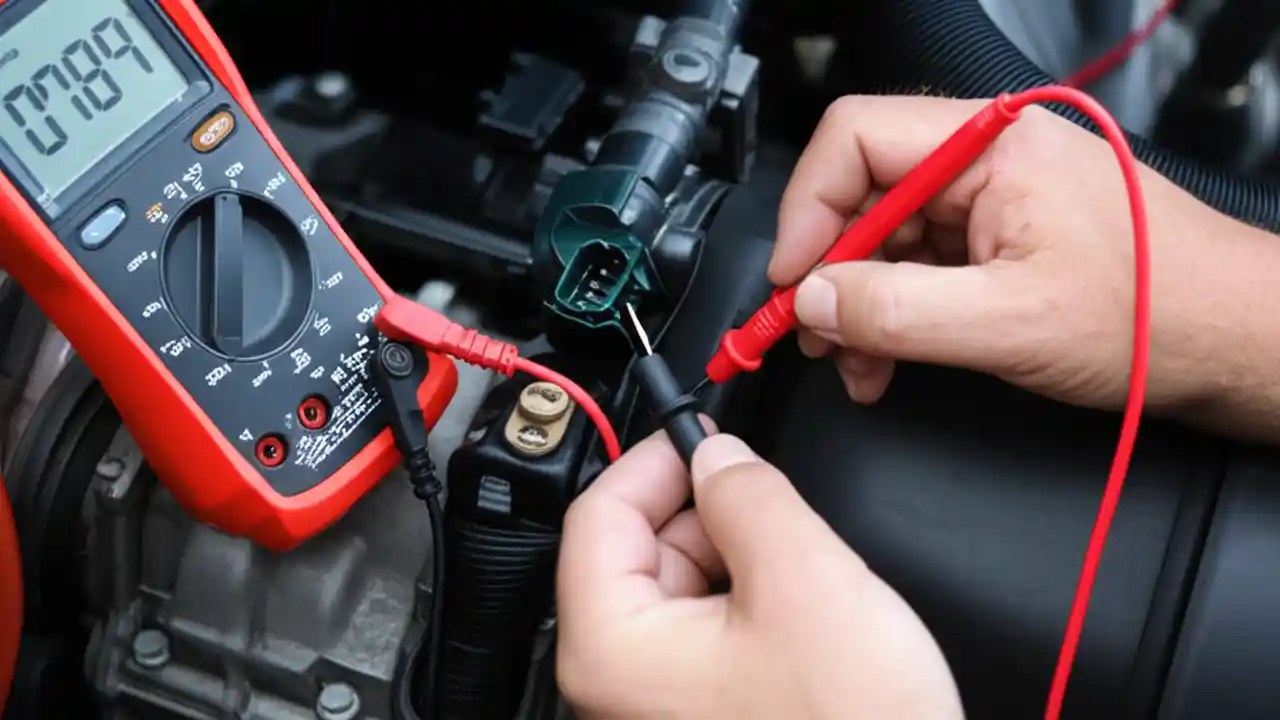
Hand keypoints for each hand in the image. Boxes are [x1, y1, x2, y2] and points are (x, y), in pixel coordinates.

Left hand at [556, 430, 962, 719]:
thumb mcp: (804, 579)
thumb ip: (748, 495)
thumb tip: (719, 455)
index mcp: (611, 648)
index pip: (597, 514)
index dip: (654, 460)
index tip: (699, 433)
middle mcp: (616, 683)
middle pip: (636, 548)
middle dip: (705, 515)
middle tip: (768, 506)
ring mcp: (655, 703)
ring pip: (677, 586)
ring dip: (734, 560)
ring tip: (798, 584)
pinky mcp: (696, 713)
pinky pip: (704, 630)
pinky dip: (746, 602)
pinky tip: (795, 619)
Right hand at [774, 95, 1279, 427]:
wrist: (1233, 342)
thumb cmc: (1159, 316)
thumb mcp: (1010, 323)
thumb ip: (897, 312)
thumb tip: (813, 299)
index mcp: (991, 145)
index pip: (856, 139)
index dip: (807, 210)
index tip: (791, 279)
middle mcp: (986, 159)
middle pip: (862, 192)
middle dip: (829, 270)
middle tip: (811, 332)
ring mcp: (992, 198)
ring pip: (883, 237)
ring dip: (857, 305)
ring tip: (855, 363)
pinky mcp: (997, 237)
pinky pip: (917, 265)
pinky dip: (891, 315)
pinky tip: (885, 359)